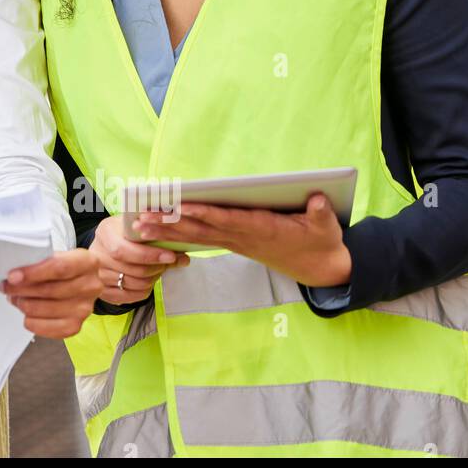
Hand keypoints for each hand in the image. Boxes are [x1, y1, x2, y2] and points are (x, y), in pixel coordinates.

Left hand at [0, 248, 103, 337]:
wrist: (84, 281)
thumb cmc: (66, 266)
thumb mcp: (59, 255)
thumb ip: (41, 260)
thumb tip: (15, 273)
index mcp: (87, 262)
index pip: (59, 267)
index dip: (33, 273)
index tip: (12, 276)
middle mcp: (90, 286)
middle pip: (50, 290)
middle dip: (22, 290)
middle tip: (6, 286)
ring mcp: (85, 308)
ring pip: (46, 309)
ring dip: (24, 304)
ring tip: (15, 298)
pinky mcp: (76, 325)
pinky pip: (49, 328)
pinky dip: (32, 322)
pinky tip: (26, 313)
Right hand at [88, 214, 190, 304]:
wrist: (106, 245)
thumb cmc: (125, 234)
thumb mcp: (139, 228)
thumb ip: (160, 239)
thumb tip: (184, 258)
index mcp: (104, 233)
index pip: (123, 250)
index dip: (148, 255)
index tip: (170, 256)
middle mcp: (96, 255)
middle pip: (132, 270)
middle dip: (156, 268)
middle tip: (166, 263)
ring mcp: (98, 275)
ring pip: (134, 284)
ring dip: (152, 279)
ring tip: (156, 269)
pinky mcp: (103, 291)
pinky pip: (130, 296)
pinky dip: (144, 290)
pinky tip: (147, 280)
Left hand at [132, 192, 350, 287]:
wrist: (321, 269)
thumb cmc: (321, 242)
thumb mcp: (327, 227)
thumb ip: (321, 213)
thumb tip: (319, 198)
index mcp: (264, 229)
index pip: (228, 220)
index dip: (205, 214)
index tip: (182, 206)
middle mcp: (244, 237)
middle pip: (202, 229)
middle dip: (172, 223)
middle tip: (143, 219)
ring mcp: (237, 241)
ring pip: (197, 236)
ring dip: (168, 231)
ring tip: (140, 226)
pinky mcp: (234, 243)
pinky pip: (202, 239)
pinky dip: (180, 235)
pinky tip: (159, 231)